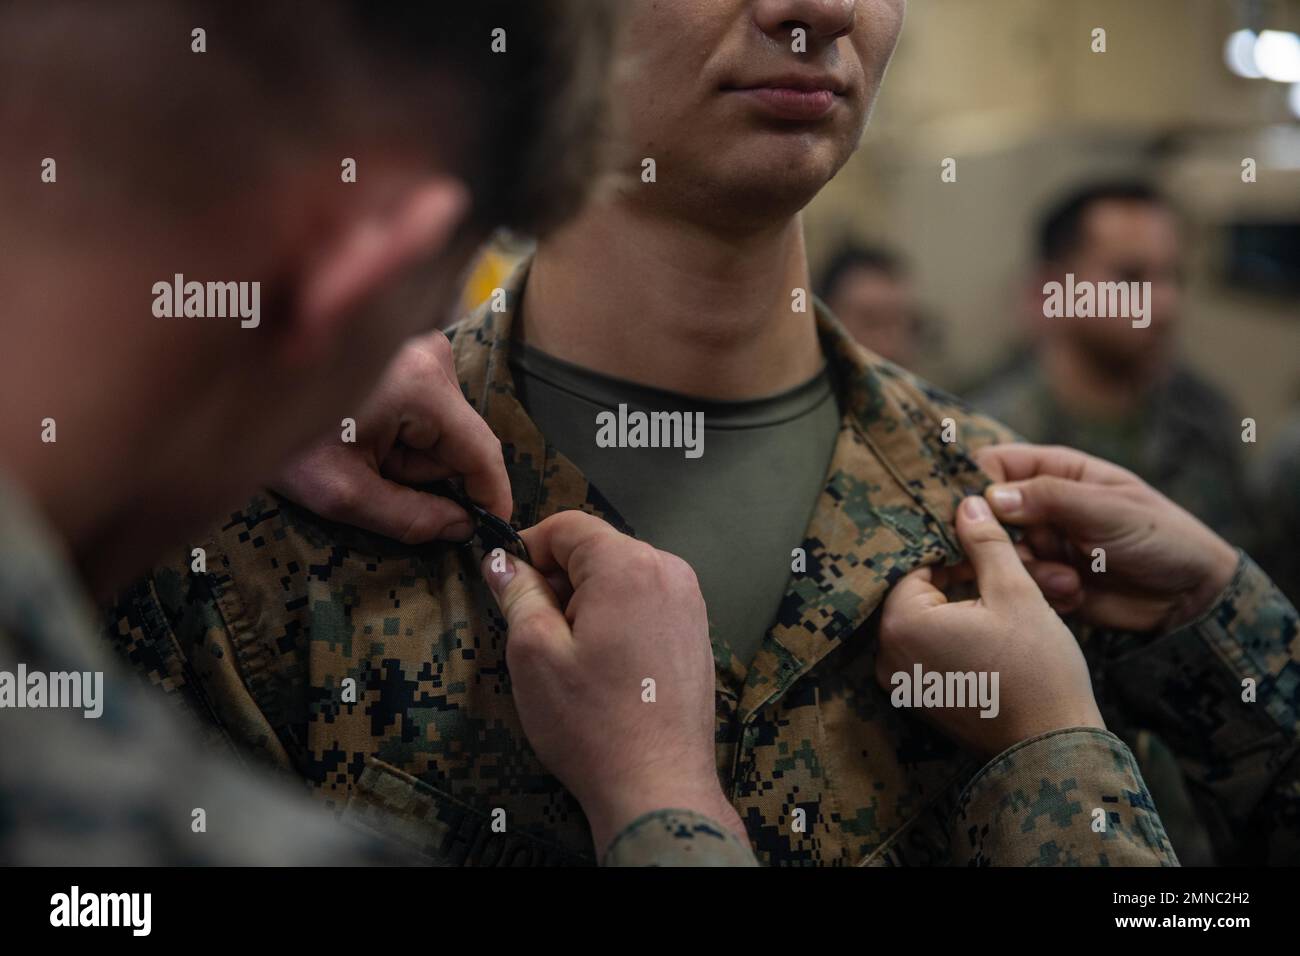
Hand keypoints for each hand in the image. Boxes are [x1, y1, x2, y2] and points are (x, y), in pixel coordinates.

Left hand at [272, 331, 510, 542]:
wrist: (239, 387)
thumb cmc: (283, 440)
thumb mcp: (344, 493)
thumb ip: (410, 517)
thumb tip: (462, 528)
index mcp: (424, 386)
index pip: (482, 452)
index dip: (492, 498)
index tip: (493, 532)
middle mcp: (434, 355)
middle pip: (462, 441)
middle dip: (427, 472)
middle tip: (373, 474)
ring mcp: (423, 346)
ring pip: (446, 426)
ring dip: (413, 452)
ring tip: (359, 447)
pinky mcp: (410, 349)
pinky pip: (430, 408)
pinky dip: (405, 430)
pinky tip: (364, 428)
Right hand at [480, 511, 743, 857]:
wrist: (658, 786)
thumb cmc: (593, 723)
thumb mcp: (533, 651)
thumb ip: (518, 592)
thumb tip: (503, 559)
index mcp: (629, 565)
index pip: (568, 525)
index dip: (529, 547)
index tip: (509, 582)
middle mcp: (669, 571)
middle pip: (597, 549)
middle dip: (560, 578)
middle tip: (534, 630)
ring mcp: (690, 603)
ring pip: (621, 577)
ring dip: (587, 601)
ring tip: (570, 656)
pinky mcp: (696, 633)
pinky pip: (646, 604)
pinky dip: (617, 619)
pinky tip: (603, 667)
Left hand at [878, 496, 1104, 758]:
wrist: (1051, 748)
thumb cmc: (1036, 670)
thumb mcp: (1015, 592)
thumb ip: (985, 544)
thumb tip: (966, 503)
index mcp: (901, 624)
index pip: (915, 566)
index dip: (952, 553)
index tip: (983, 550)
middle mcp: (887, 656)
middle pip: (916, 595)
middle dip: (955, 580)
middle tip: (999, 575)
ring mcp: (900, 683)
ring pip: (925, 623)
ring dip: (958, 607)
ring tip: (1002, 603)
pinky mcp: (918, 701)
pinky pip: (929, 654)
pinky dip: (954, 638)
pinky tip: (992, 635)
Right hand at [974, 444, 1239, 633]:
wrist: (1192, 597)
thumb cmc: (1160, 536)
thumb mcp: (1108, 509)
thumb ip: (1050, 499)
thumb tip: (989, 497)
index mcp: (1055, 472)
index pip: (995, 465)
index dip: (974, 483)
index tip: (966, 508)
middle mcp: (1040, 507)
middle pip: (986, 514)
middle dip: (994, 537)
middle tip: (1015, 552)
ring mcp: (1042, 545)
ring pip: (1000, 554)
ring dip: (1029, 569)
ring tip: (1068, 578)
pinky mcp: (1045, 582)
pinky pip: (1020, 586)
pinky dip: (1044, 592)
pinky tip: (1076, 592)